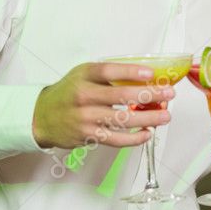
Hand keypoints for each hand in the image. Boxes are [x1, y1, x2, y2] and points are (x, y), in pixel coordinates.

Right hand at [32, 62, 173, 148]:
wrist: (41, 116)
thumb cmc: (69, 92)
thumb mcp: (83, 74)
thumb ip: (108, 73)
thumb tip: (144, 75)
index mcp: (84, 76)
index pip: (109, 70)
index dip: (131, 72)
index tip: (151, 73)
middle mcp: (84, 96)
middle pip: (121, 96)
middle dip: (149, 95)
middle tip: (169, 94)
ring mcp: (85, 118)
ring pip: (122, 120)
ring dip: (148, 119)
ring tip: (165, 116)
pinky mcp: (87, 136)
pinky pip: (115, 139)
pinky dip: (134, 139)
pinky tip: (147, 134)